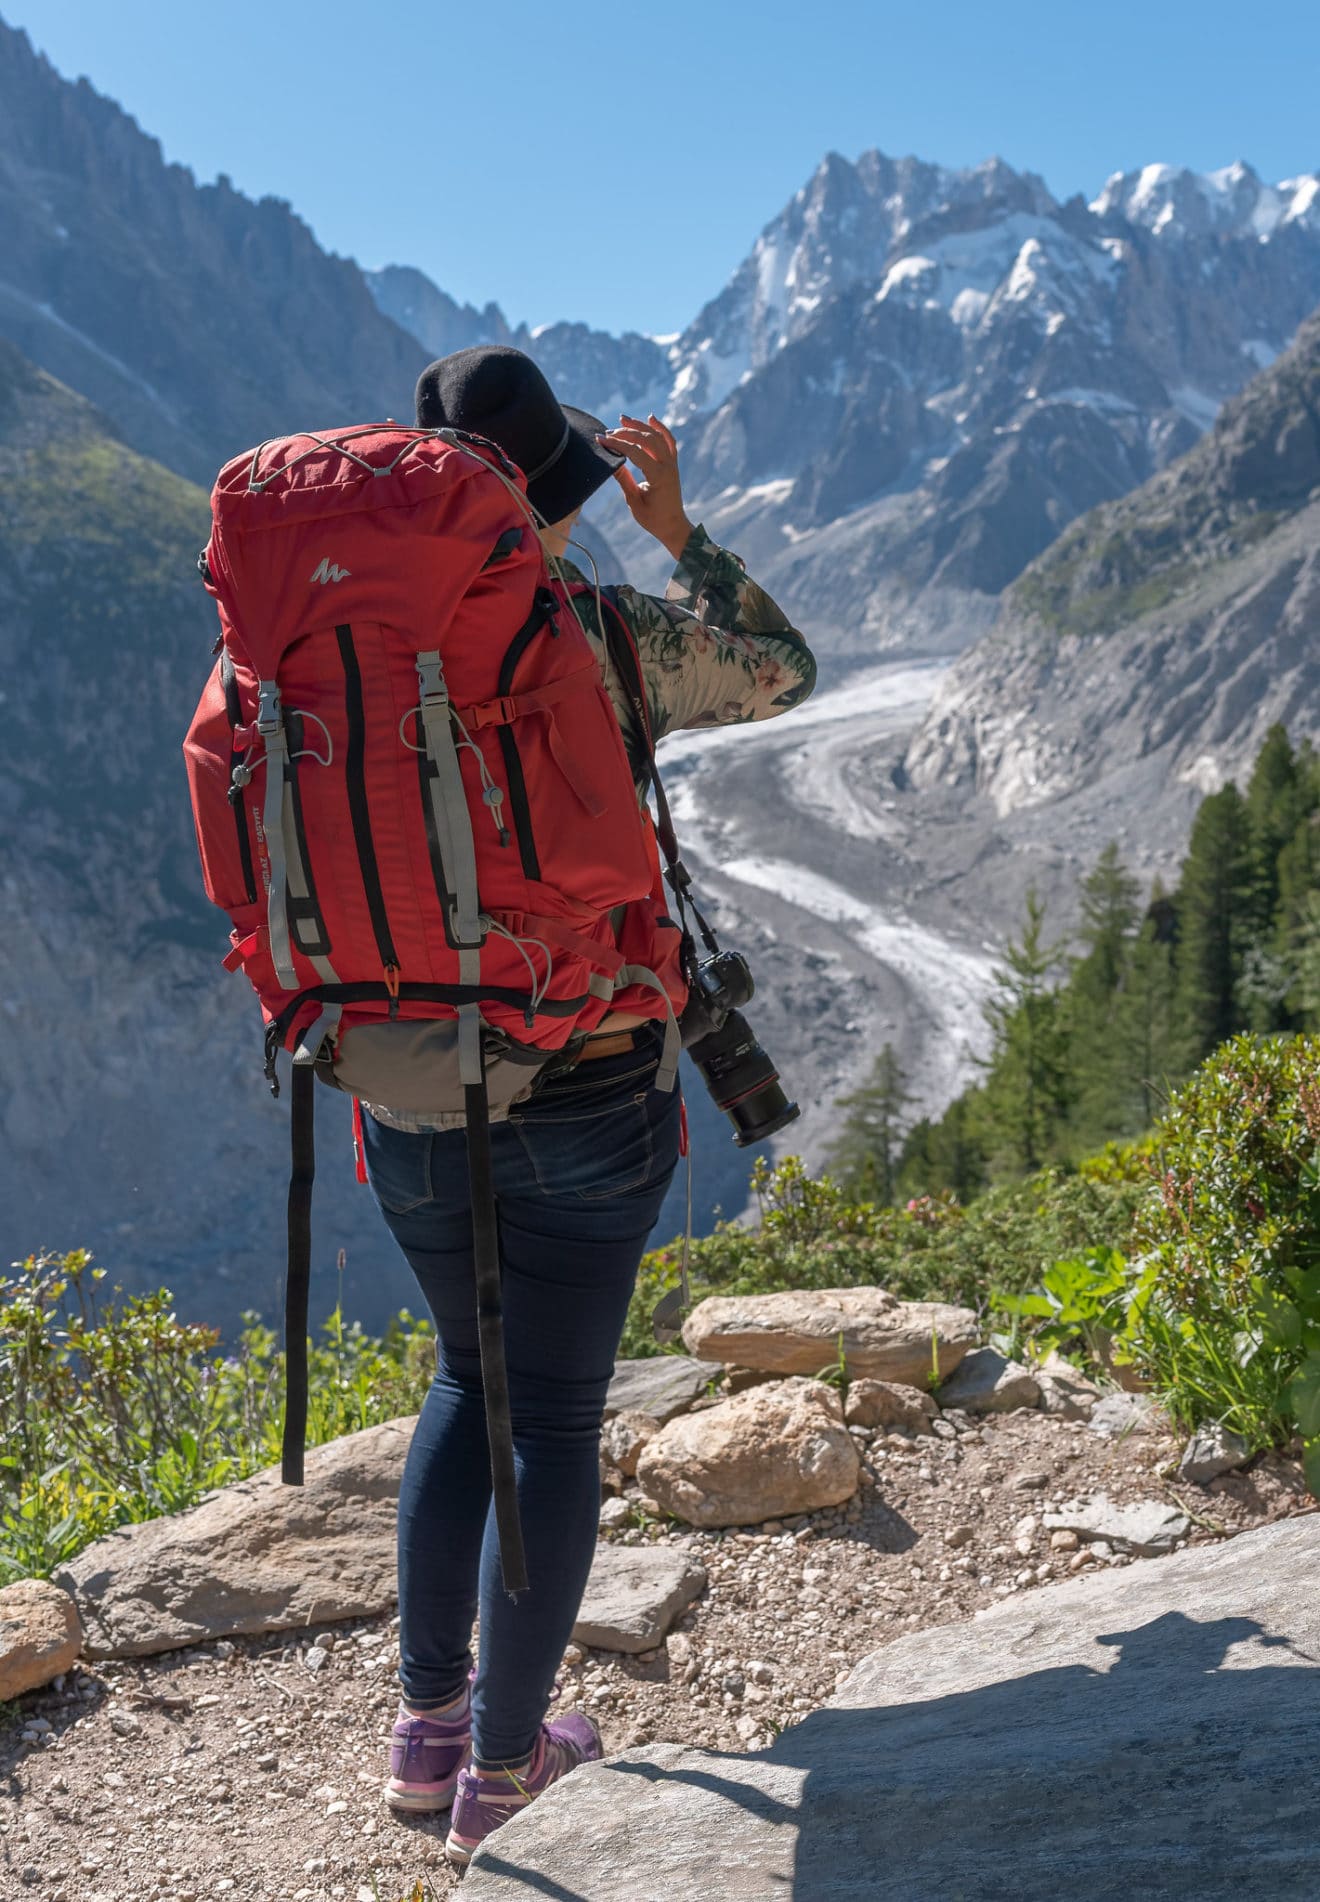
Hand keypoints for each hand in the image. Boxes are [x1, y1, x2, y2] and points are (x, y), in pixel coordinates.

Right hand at [597, 414, 693, 561]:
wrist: (673, 525)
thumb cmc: (653, 518)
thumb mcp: (634, 501)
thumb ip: (623, 479)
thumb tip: (611, 461)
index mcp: (658, 476)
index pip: (635, 452)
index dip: (617, 444)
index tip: (601, 440)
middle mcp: (668, 466)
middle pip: (646, 440)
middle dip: (626, 433)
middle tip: (609, 432)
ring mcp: (672, 463)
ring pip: (657, 437)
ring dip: (640, 426)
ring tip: (623, 419)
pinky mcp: (673, 463)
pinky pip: (669, 441)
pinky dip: (660, 428)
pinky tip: (650, 418)